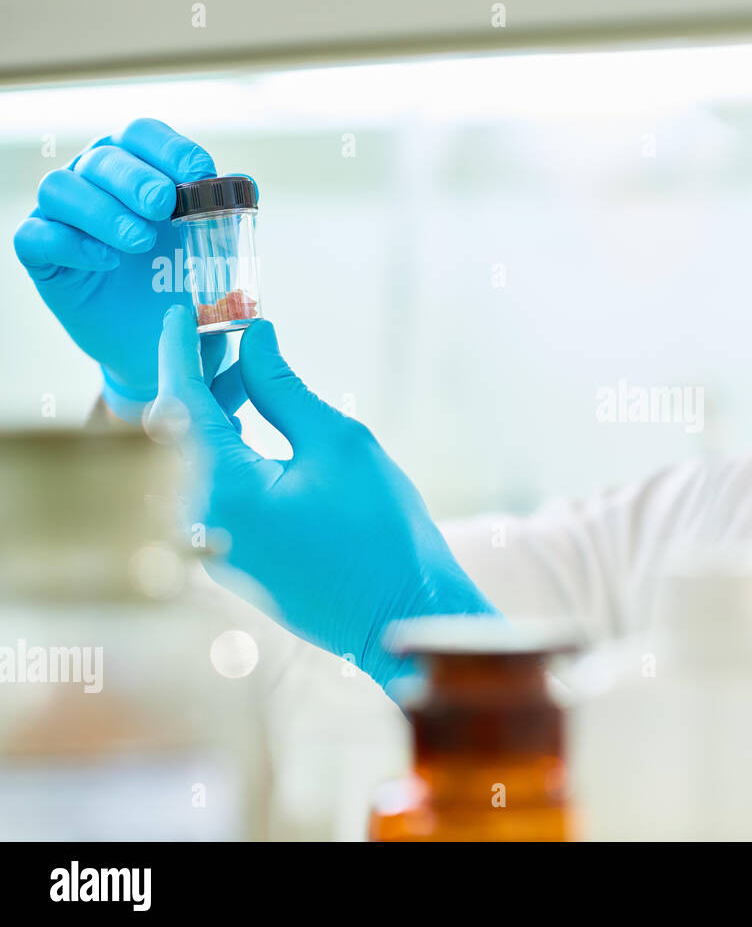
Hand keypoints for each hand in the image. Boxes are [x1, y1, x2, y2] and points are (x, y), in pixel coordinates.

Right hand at [13, 118, 233, 421]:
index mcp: (139, 167)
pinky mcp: (43, 256)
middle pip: (103, 157)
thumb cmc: (184, 281)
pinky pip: (37, 237)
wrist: (160, 342)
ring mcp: (63, 216)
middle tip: (163, 205)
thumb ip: (226, 218)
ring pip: (61, 188)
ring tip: (140, 241)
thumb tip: (246, 185)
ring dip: (103, 211)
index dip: (170, 148)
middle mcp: (94, 181)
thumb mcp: (214, 252)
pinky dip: (71, 244)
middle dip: (135, 178)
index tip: (200, 174)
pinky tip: (107, 262)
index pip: (144, 135)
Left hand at [149, 306, 498, 695]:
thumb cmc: (380, 532)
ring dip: (212, 413)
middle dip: (197, 377)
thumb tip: (255, 340)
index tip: (183, 311)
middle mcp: (199, 522)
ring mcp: (210, 547)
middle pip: (177, 432)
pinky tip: (250, 422)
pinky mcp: (228, 560)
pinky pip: (207, 490)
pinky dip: (221, 449)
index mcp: (220, 490)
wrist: (400, 615)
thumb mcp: (338, 443)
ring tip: (244, 370)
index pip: (181, 402)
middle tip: (222, 332)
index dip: (180, 350)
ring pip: (190, 462)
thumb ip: (283, 389)